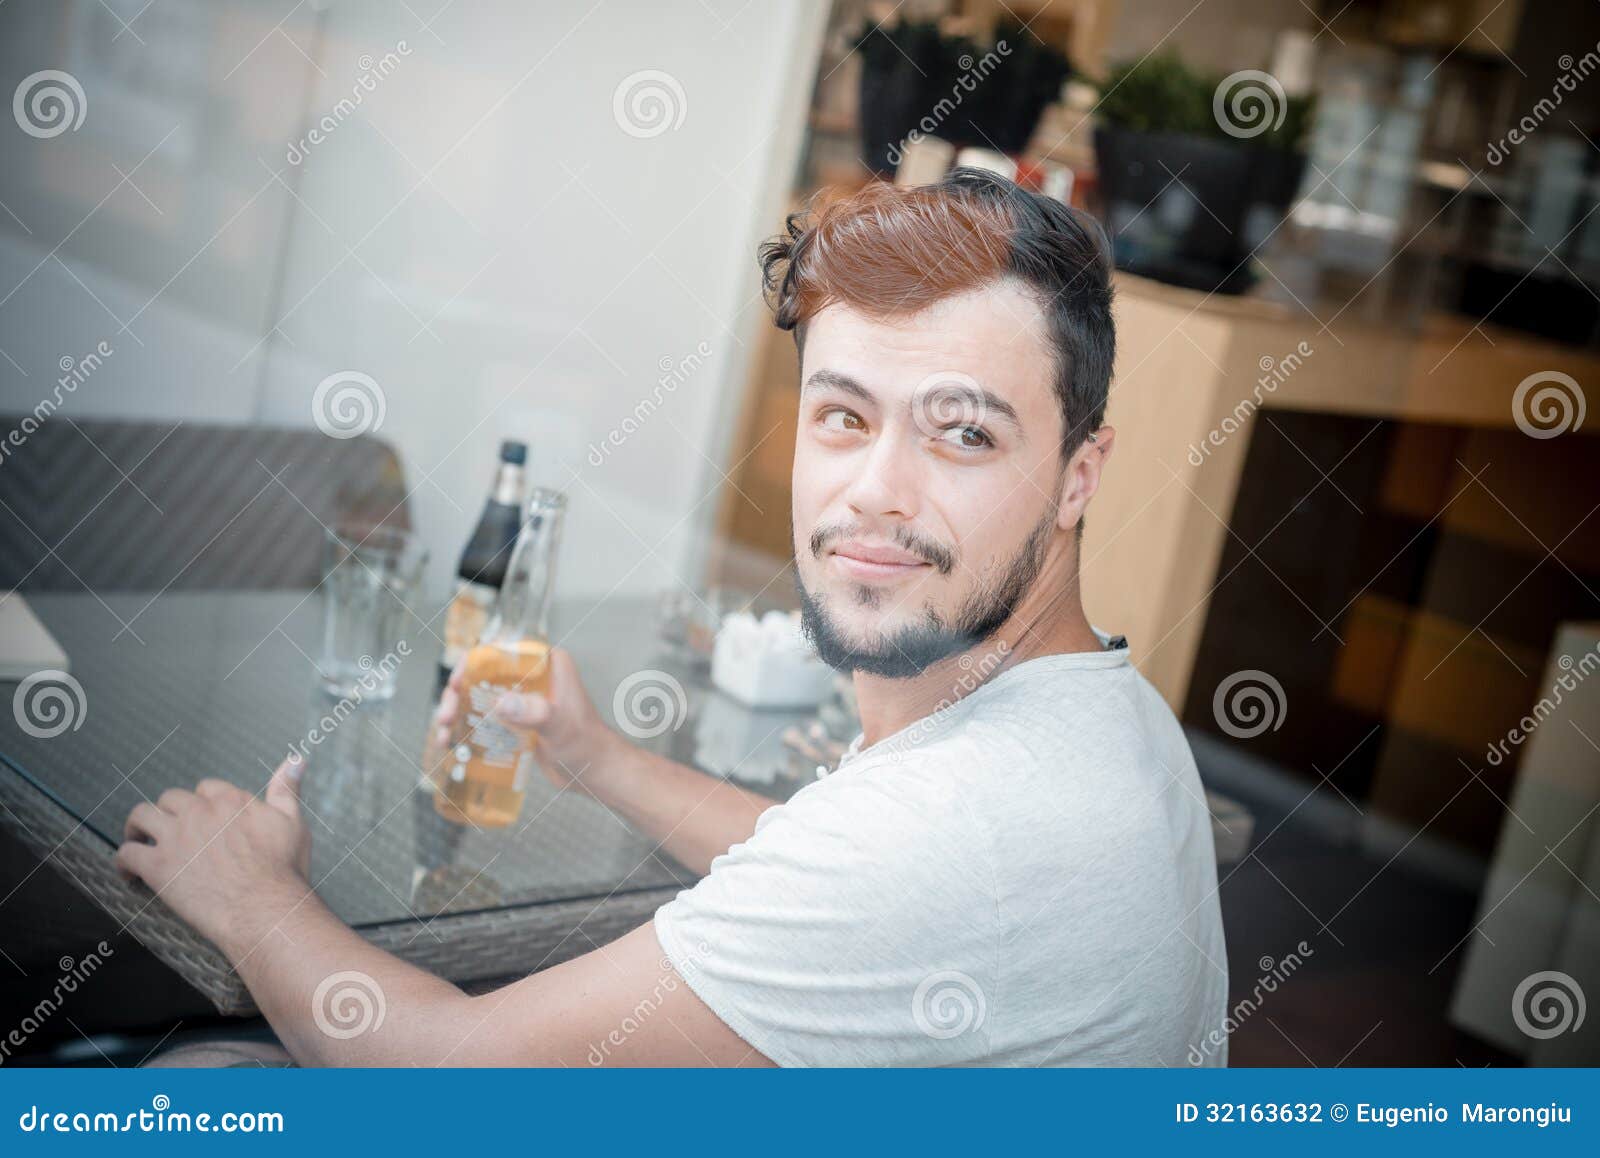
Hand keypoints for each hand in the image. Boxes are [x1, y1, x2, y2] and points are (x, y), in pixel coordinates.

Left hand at [115, 757, 312, 956]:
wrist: (265, 909)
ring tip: (139, 839)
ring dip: (137, 827)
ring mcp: (175, 838)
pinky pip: (126, 854)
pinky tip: (129, 873)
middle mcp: (199, 812)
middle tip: (169, 829)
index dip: (204, 802)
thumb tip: (296, 759)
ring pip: (141, 817)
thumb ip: (287, 788)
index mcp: (230, 800)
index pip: (207, 788)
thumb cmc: (283, 871)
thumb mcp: (293, 821)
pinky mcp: (157, 867)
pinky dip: (123, 862)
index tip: (204, 818)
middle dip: (169, 811)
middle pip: (171, 798)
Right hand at [431, 646, 620, 793]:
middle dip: (457, 693)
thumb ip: (536, 712)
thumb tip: (501, 703)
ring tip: (442, 735)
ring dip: (456, 712)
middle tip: (444, 716)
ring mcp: (522, 701)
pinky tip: (450, 743)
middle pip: (483, 676)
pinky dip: (466, 728)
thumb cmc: (588, 744)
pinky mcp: (517, 723)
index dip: (473, 662)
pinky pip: (485, 720)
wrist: (596, 772)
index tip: (457, 682)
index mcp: (546, 665)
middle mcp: (532, 678)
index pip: (503, 651)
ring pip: (478, 698)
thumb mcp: (560, 726)